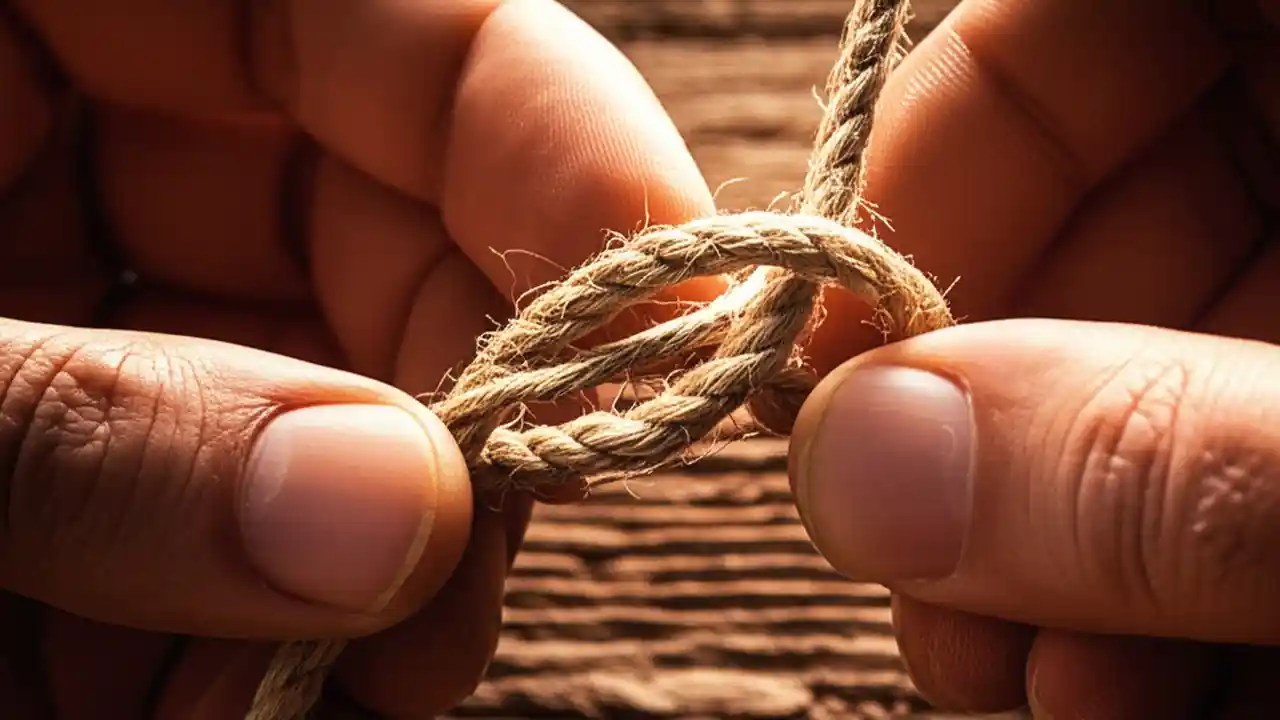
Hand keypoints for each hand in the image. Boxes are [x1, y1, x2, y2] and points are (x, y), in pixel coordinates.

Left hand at [0, 1, 714, 716]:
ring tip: (369, 676)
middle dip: (459, 401)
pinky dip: (269, 628)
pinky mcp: (72, 463)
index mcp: (19, 13)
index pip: (375, 14)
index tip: (663, 312)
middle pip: (377, 217)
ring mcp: (84, 309)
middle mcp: (77, 146)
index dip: (546, 134)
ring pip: (330, 393)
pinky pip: (235, 514)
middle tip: (476, 560)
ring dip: (379, 555)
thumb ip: (86, 433)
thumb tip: (390, 508)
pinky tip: (259, 701)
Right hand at [790, 0, 1279, 716]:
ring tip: (1036, 678)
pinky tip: (1133, 687)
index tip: (841, 353)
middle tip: (924, 567)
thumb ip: (1158, 454)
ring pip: (1155, 353)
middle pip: (1096, 202)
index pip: (1071, 17)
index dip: (932, 158)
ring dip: (1062, 535)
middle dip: (987, 414)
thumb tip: (862, 472)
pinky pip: (1238, 449)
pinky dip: (1172, 576)